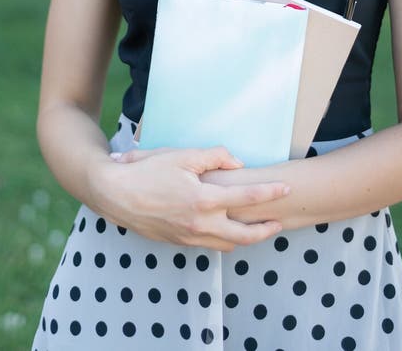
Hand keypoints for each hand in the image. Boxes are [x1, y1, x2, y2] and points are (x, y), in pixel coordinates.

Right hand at [94, 145, 289, 250]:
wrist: (115, 194)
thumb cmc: (148, 171)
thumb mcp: (183, 155)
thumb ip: (215, 157)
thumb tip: (238, 163)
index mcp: (204, 199)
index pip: (247, 197)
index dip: (270, 193)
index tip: (286, 188)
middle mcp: (200, 223)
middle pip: (244, 235)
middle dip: (266, 230)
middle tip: (279, 223)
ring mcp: (189, 236)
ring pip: (227, 245)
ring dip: (246, 239)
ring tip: (258, 229)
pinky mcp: (178, 242)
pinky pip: (209, 245)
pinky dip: (224, 240)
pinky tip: (227, 230)